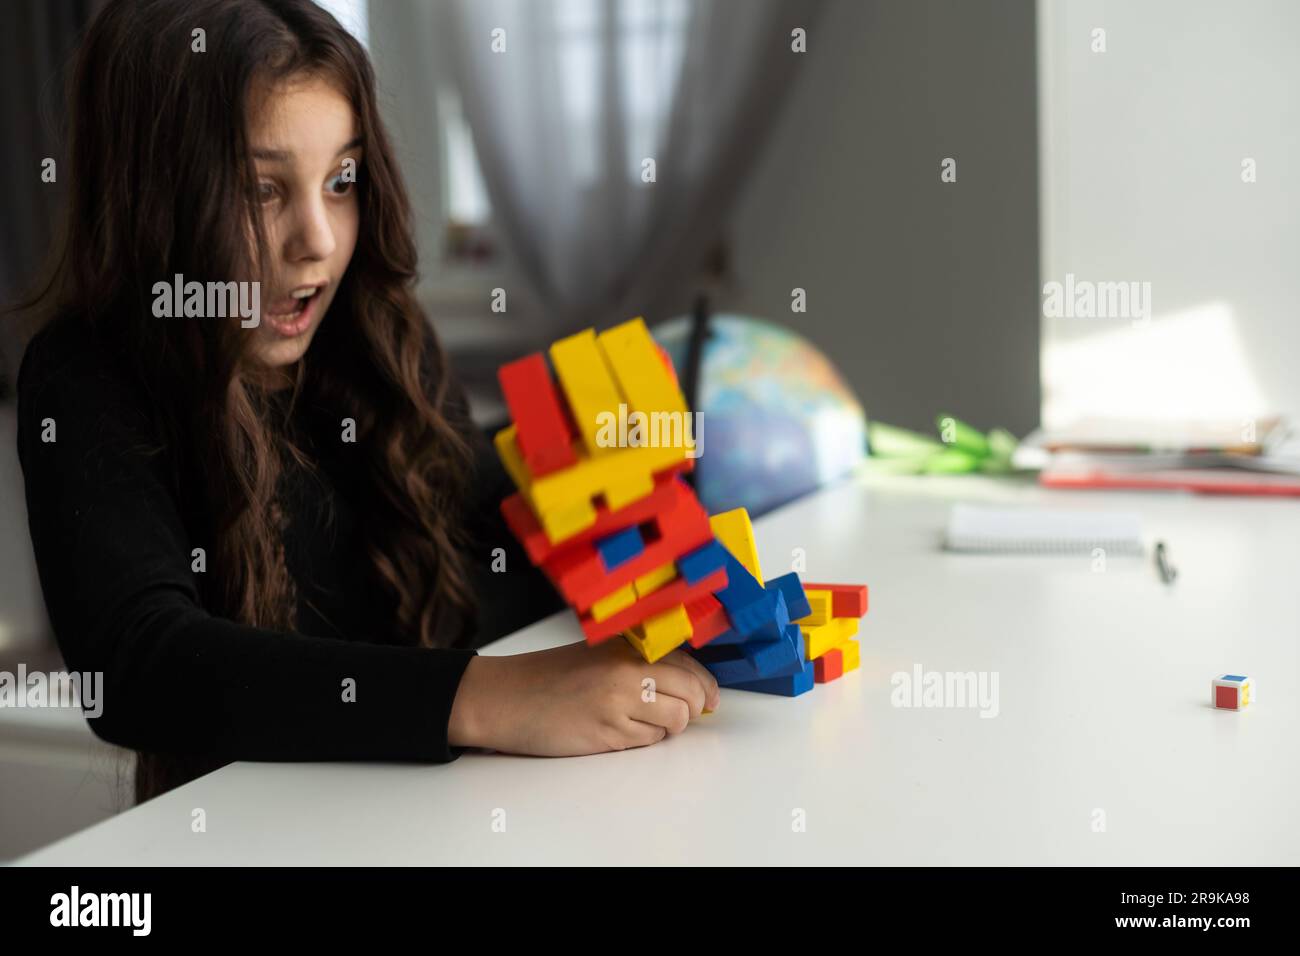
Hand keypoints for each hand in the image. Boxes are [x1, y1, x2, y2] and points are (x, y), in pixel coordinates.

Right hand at [448, 638, 720, 755]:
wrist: (504, 696)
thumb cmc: (547, 678)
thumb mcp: (598, 654)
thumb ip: (640, 663)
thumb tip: (690, 686)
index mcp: (627, 644)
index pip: (689, 665)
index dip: (706, 687)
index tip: (710, 699)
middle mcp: (629, 667)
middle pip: (692, 694)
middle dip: (695, 710)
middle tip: (685, 716)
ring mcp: (620, 700)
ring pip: (676, 721)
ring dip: (667, 729)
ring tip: (640, 725)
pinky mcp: (609, 731)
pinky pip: (649, 741)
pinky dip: (644, 741)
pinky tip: (619, 732)